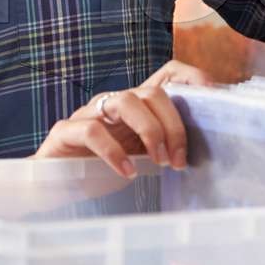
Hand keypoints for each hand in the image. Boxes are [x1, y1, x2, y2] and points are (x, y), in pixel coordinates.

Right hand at [33, 60, 210, 177]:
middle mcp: (112, 104)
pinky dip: (115, 152)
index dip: (191, 77)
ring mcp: (87, 115)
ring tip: (159, 163)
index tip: (213, 98)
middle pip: (151, 92)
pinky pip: (93, 131)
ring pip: (124, 101)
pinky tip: (127, 173)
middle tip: (178, 161)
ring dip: (150, 131)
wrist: (51, 191)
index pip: (166, 74)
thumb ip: (162, 149)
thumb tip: (201, 154)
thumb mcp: (138, 160)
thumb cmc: (98, 174)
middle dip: (173, 125)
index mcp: (134, 108)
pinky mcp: (66, 132)